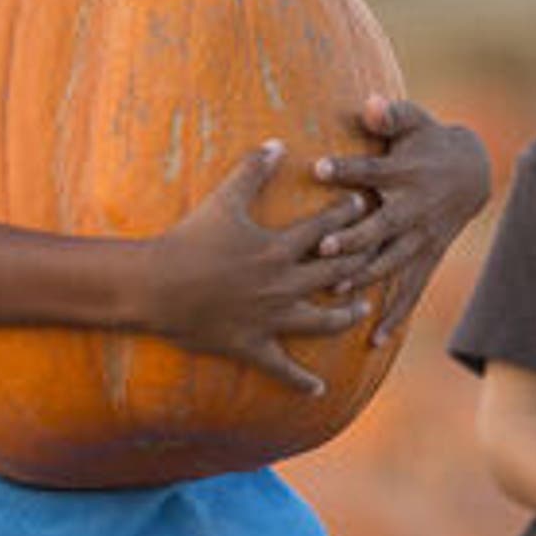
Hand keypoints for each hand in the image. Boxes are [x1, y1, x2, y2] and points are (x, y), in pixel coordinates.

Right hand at [138, 141, 362, 396]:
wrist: (155, 285)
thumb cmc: (188, 240)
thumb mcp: (222, 200)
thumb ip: (252, 172)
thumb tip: (276, 144)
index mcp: (277, 249)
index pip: (325, 229)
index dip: (347, 216)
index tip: (365, 205)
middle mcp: (282, 285)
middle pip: (335, 275)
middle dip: (360, 263)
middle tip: (380, 255)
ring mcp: (270, 319)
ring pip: (322, 322)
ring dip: (345, 316)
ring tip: (362, 311)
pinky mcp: (252, 346)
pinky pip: (282, 369)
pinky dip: (301, 381)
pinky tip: (320, 390)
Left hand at [312, 96, 490, 348]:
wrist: (473, 172)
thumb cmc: (428, 141)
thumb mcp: (415, 120)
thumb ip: (392, 114)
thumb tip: (371, 104)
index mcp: (405, 174)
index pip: (373, 170)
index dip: (348, 168)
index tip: (319, 167)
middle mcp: (413, 210)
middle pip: (383, 226)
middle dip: (356, 236)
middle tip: (326, 246)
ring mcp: (421, 240)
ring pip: (393, 263)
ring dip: (367, 277)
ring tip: (338, 291)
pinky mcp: (426, 260)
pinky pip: (410, 291)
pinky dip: (395, 316)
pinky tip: (374, 341)